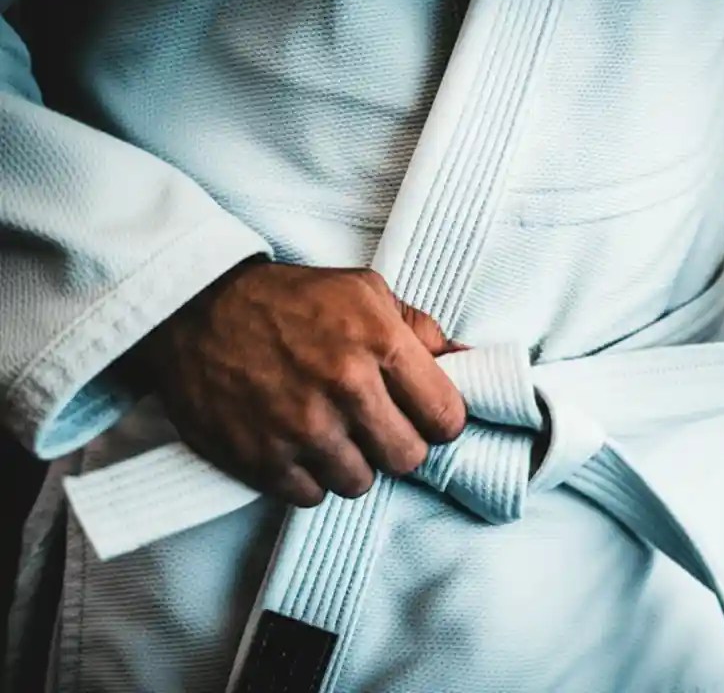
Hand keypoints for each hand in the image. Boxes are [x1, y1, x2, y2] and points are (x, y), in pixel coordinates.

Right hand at [135, 260, 466, 506]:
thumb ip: (420, 330)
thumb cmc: (288, 299)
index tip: (423, 414)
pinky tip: (297, 444)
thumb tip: (467, 361)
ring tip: (331, 432)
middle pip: (409, 458)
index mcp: (379, 344)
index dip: (438, 420)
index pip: (446, 419)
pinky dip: (309, 477)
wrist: (193, 309)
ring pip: (361, 483)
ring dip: (352, 463)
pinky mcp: (261, 459)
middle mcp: (344, 389)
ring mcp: (301, 429)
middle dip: (397, 444)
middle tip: (375, 425)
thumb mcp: (364, 291)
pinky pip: (312, 496)